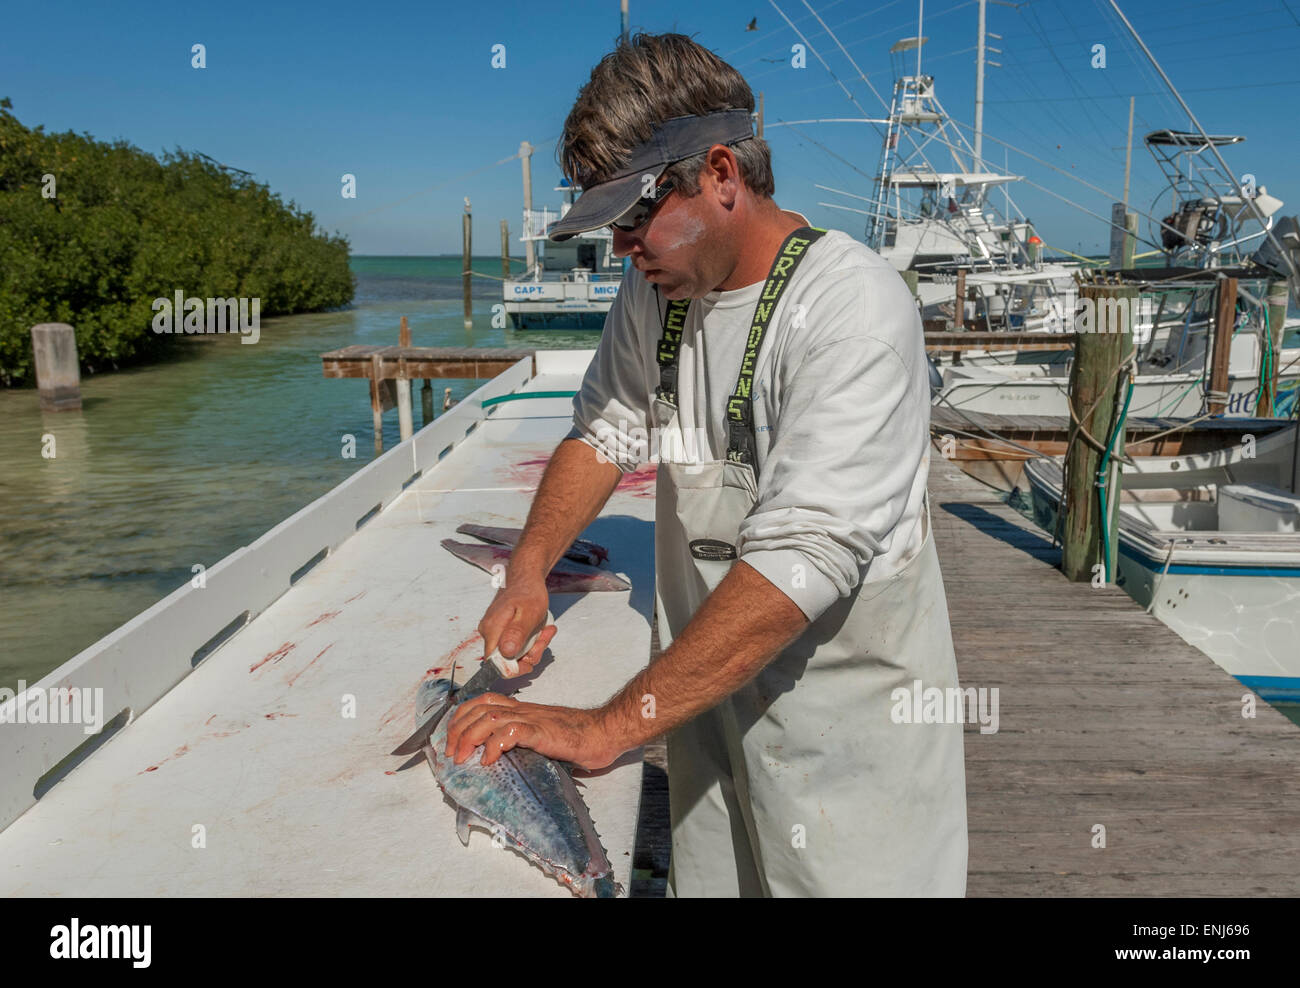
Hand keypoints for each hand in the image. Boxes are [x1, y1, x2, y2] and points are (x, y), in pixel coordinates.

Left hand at [443, 694, 619, 770]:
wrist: (605, 732)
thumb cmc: (580, 738)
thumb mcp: (544, 737)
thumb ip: (525, 743)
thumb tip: (503, 761)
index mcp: (523, 710)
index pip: (483, 702)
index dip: (462, 716)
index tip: (452, 738)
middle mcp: (524, 710)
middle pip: (479, 707)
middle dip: (458, 729)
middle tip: (451, 753)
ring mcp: (532, 719)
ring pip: (489, 717)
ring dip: (470, 737)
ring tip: (463, 758)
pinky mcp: (542, 731)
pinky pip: (512, 731)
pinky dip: (495, 744)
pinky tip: (490, 760)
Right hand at [478, 580, 554, 676]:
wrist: (526, 580)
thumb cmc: (528, 593)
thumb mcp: (529, 613)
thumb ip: (517, 633)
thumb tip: (507, 652)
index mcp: (492, 630)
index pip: (497, 665)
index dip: (516, 668)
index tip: (532, 656)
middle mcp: (489, 633)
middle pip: (508, 660)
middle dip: (530, 653)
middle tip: (544, 637)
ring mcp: (494, 632)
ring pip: (514, 654)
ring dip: (533, 646)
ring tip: (544, 630)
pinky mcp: (500, 632)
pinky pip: (515, 645)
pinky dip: (530, 641)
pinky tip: (538, 629)